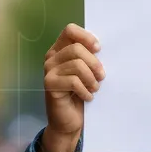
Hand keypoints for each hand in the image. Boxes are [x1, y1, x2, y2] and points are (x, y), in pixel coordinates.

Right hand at [43, 23, 102, 140]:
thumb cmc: (79, 95)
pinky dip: (85, 91)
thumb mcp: (86, 73)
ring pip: (77, 65)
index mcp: (60, 50)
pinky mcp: (50, 85)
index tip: (99, 49)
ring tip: (94, 89)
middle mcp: (51, 58)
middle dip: (94, 63)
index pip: (70, 31)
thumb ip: (88, 58)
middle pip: (77, 49)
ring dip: (91, 79)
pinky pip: (73, 81)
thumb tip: (98, 48)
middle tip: (101, 77)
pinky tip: (88, 97)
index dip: (86, 37)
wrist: (68, 121)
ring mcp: (49, 71)